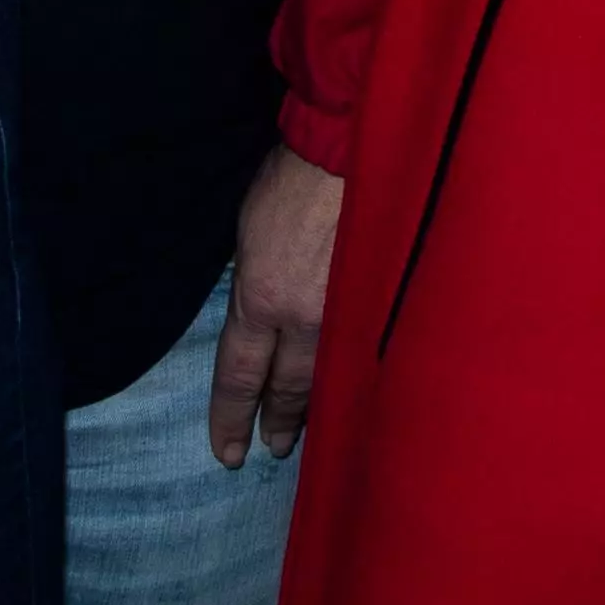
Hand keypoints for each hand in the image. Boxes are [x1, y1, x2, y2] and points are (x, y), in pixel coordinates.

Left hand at [207, 145, 343, 466]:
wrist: (348, 152)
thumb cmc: (289, 182)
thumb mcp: (247, 236)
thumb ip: (253, 285)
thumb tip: (259, 311)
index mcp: (259, 300)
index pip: (238, 376)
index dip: (230, 418)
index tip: (226, 452)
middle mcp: (301, 319)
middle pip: (285, 388)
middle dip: (276, 422)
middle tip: (271, 451)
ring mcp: (345, 313)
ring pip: (326, 375)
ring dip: (314, 406)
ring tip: (306, 431)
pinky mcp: (377, 302)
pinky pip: (360, 351)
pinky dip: (350, 374)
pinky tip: (351, 389)